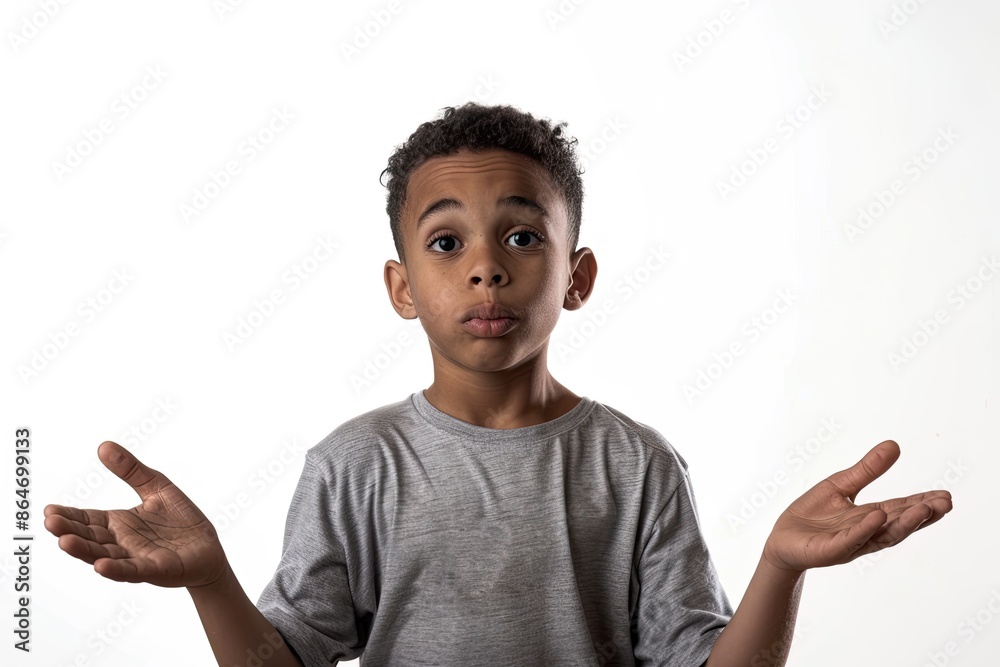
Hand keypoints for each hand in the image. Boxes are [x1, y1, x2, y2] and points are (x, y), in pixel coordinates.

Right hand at [44, 441, 227, 587]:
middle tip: (49, 522)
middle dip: (69, 531)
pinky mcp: (156, 569)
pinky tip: (101, 566)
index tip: (48, 510)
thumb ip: (131, 470)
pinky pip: (133, 571)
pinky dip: (116, 570)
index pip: (87, 519)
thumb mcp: (156, 487)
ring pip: (105, 556)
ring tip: (64, 542)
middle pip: (90, 538)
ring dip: (85, 551)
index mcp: (118, 523)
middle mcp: (121, 543)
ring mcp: (136, 558)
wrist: (209, 547)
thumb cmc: (180, 520)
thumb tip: (104, 446)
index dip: (69, 516)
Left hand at [763, 440, 952, 572]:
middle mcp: (866, 533)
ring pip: (881, 534)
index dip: (923, 504)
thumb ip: (867, 469)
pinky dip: (864, 529)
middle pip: (898, 524)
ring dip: (903, 523)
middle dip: (921, 514)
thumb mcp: (841, 484)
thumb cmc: (813, 514)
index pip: (901, 509)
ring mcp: (850, 543)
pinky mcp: (829, 550)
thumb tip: (894, 444)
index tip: (945, 496)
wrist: (782, 539)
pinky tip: (877, 516)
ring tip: (923, 509)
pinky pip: (849, 540)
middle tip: (944, 503)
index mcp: (870, 517)